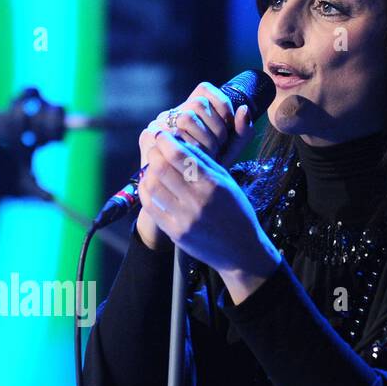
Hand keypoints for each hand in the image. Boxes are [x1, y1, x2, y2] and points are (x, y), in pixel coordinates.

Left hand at [138, 131, 280, 302]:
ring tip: (152, 167)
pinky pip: (151, 207)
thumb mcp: (226, 181)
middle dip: (153, 153)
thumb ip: (204, 161)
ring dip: (147, 172)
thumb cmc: (236, 211)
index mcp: (212, 183)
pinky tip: (149, 185)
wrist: (240, 250)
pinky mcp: (175, 232)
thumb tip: (180, 141)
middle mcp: (197, 200)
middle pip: (161, 168)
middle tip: (154, 149)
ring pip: (152, 186)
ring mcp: (184, 218)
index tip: (162, 135)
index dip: (165, 141)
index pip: (179, 155)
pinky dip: (146, 191)